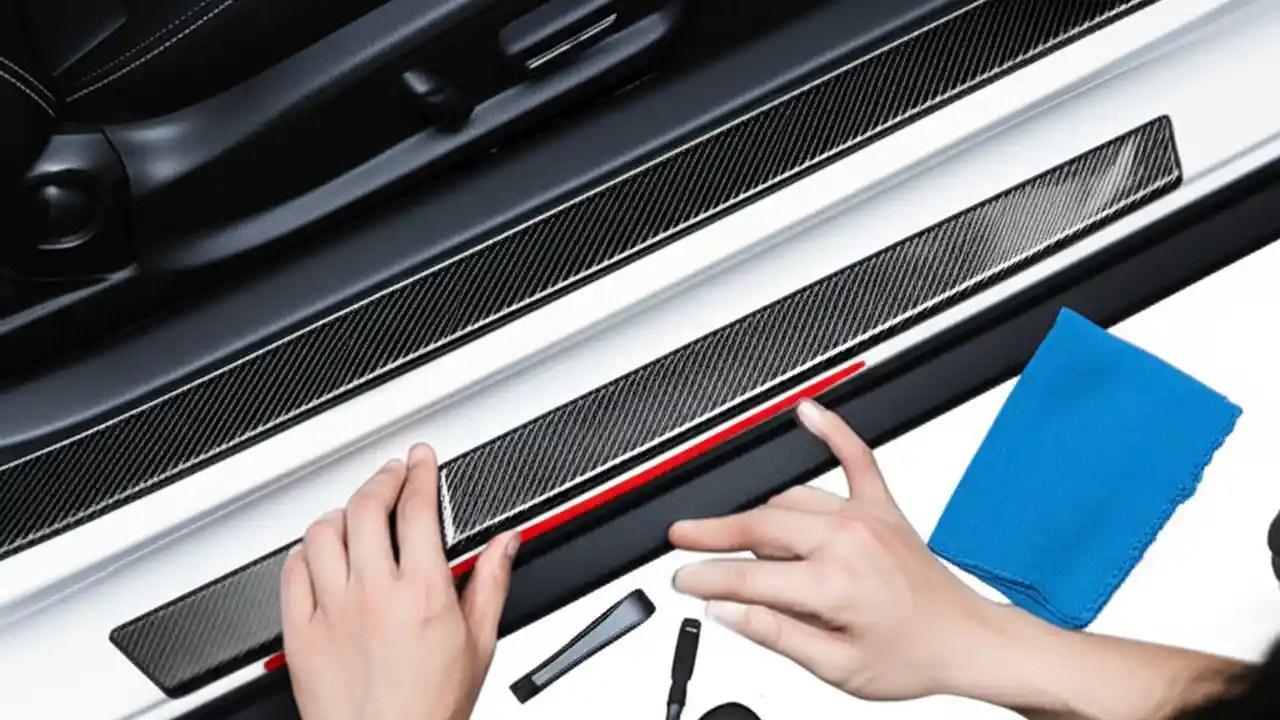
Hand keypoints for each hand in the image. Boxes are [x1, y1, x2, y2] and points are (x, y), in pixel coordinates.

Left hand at [281, 444, 519, 719]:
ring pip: (322, 533)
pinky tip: (319, 553)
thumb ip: (492, 584)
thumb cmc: (430, 708)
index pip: (417, 509)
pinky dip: (305, 552)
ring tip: (355, 512)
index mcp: (422, 592)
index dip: (419, 473)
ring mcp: (332, 611)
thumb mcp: (480, 643)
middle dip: (382, 480)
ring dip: (341, 512)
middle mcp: (373, 593)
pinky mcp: (301, 633)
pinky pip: (292, 572)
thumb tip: (506, 545)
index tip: (421, 461)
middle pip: (366, 507)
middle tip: (392, 475)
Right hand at [669, 399, 1003, 700]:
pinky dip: (832, 430)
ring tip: (737, 539)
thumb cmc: (910, 658)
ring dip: (759, 517)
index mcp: (834, 584)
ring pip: (790, 500)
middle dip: (713, 534)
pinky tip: (808, 411)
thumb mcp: (836, 668)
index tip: (681, 579)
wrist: (966, 642)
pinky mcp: (882, 506)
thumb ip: (775, 633)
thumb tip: (724, 610)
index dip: (706, 577)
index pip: (748, 576)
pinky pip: (856, 457)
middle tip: (680, 538)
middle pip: (760, 525)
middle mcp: (848, 540)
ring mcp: (865, 517)